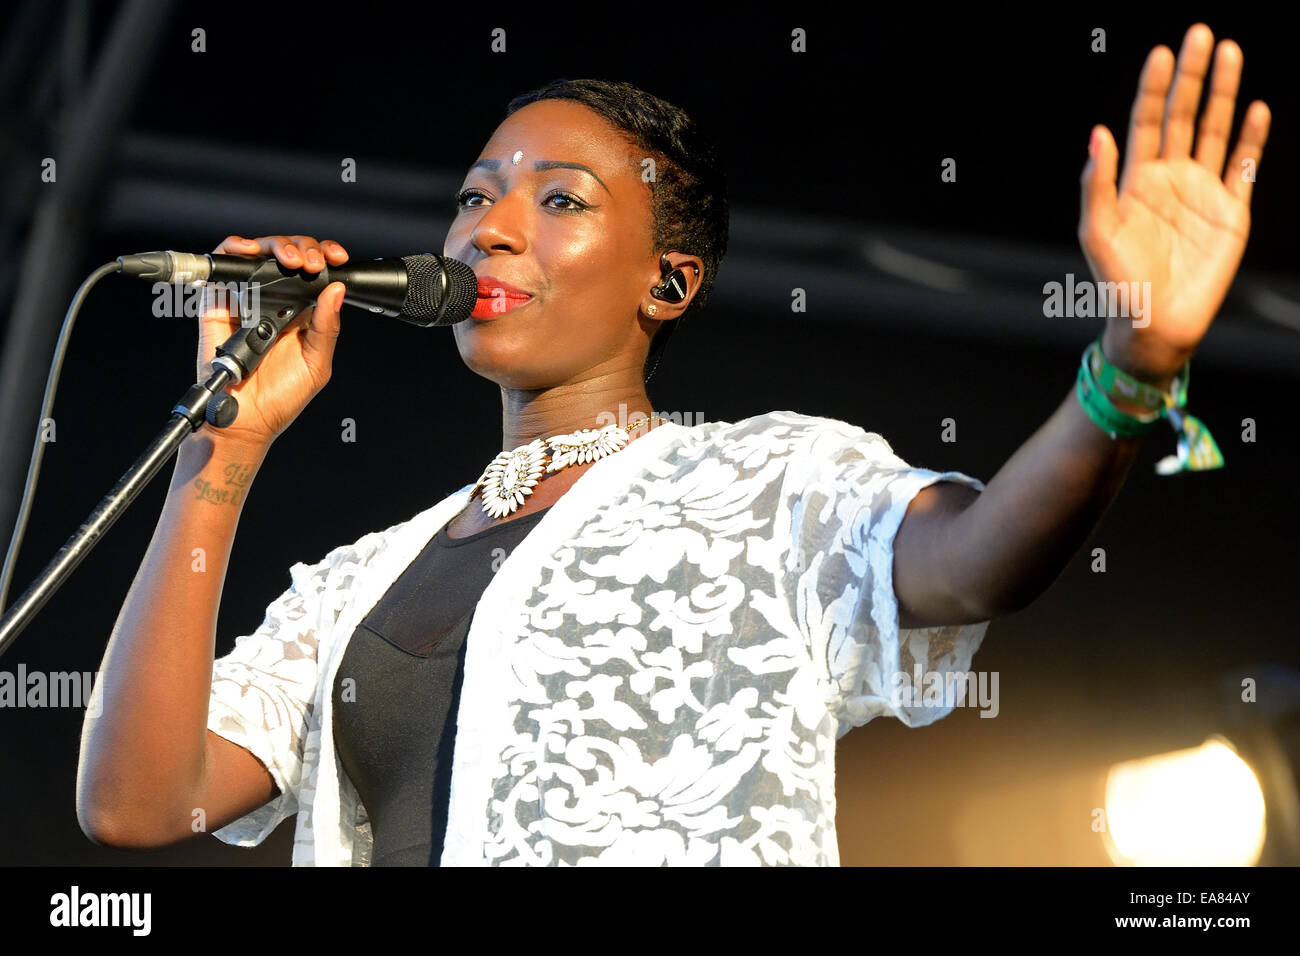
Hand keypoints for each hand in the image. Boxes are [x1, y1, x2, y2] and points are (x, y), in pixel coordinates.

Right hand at [197, 235, 348, 448]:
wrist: (245, 419)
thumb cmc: (281, 397)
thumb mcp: (317, 363)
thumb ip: (326, 327)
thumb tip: (336, 292)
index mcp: (301, 312)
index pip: (313, 272)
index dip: (324, 256)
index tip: (335, 258)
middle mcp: (274, 301)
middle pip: (286, 255)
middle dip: (302, 248)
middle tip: (310, 263)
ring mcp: (246, 300)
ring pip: (257, 254)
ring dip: (274, 245)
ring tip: (289, 259)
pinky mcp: (218, 304)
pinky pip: (222, 268)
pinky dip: (233, 250)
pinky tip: (248, 251)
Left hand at [1078, 23, 1270, 385]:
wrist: (1154, 323)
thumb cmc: (1118, 281)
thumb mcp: (1097, 232)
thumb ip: (1097, 183)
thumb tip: (1098, 133)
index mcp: (1136, 180)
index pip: (1147, 122)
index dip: (1154, 88)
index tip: (1162, 52)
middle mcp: (1171, 178)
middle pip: (1184, 115)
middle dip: (1193, 76)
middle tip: (1201, 34)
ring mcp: (1202, 192)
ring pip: (1216, 131)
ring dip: (1224, 93)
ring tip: (1230, 53)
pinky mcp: (1230, 212)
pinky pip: (1243, 167)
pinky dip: (1251, 138)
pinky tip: (1255, 108)